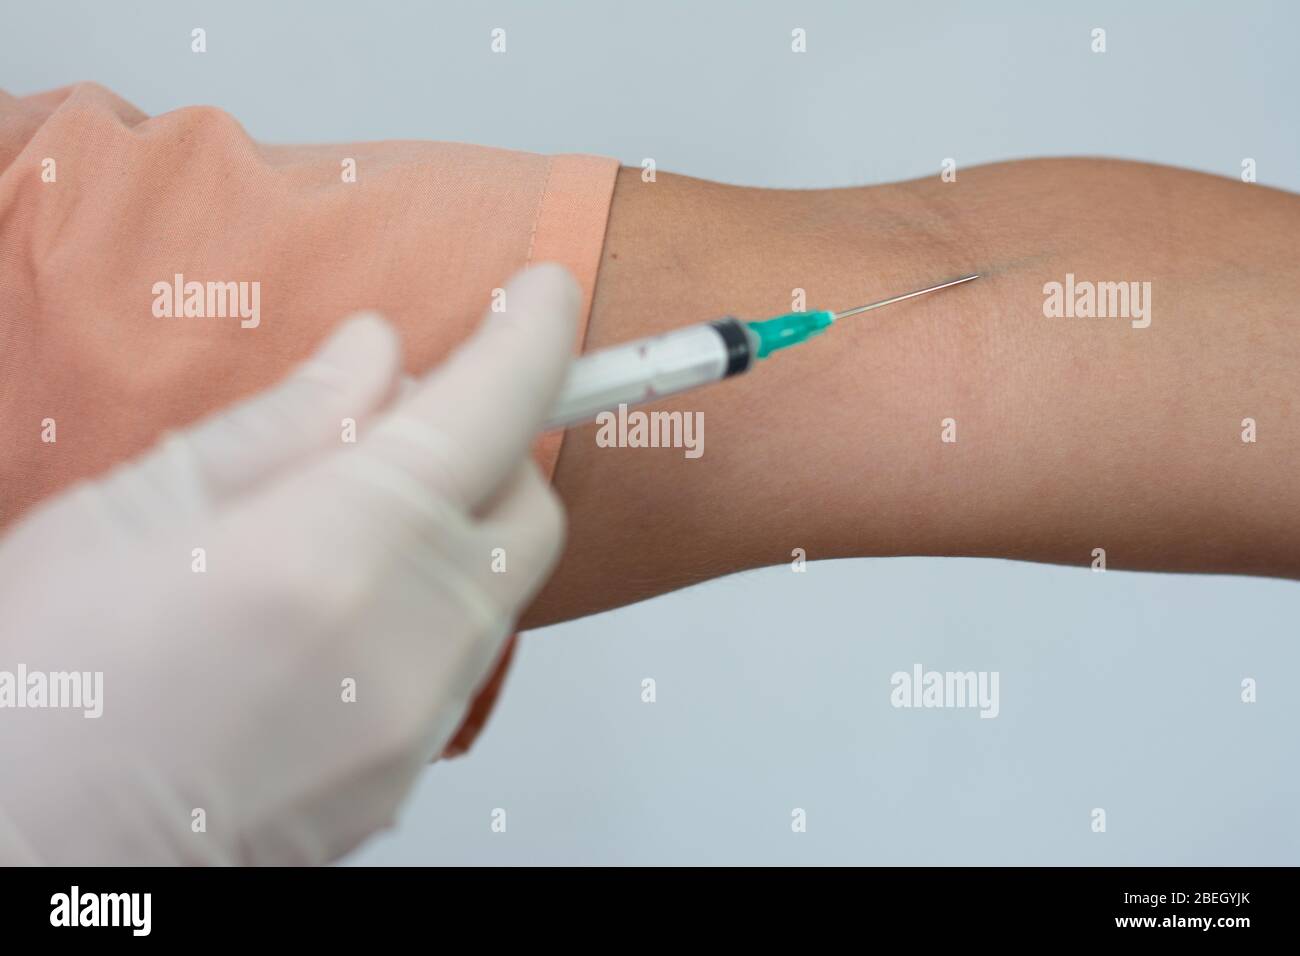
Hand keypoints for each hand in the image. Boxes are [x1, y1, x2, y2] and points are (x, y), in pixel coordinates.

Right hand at [0, 264, 577, 864]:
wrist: (23, 851)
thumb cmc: (39, 683)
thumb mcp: (133, 508)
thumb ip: (284, 423)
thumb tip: (376, 357)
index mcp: (333, 549)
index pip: (490, 412)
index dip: (532, 335)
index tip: (542, 296)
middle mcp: (406, 642)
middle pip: (530, 507)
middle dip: (493, 446)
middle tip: (401, 426)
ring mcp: (416, 722)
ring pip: (502, 588)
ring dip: (457, 530)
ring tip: (344, 524)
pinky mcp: (407, 773)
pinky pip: (462, 660)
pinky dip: (432, 607)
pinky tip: (340, 607)